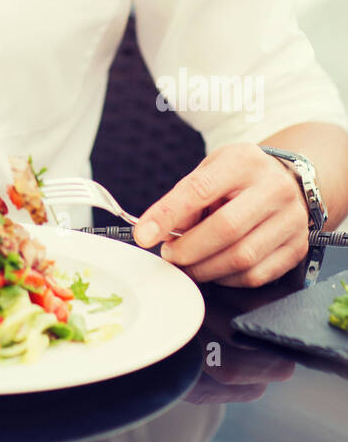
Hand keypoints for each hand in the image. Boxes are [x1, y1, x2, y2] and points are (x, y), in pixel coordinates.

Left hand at [132, 142, 310, 287]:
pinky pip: (256, 275)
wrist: (289, 182)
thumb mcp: (212, 170)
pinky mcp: (297, 248)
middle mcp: (274, 189)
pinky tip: (215, 269)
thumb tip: (160, 230)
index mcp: (244, 162)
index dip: (168, 215)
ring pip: (241, 258)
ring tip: (188, 263)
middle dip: (188, 249)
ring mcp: (291, 220)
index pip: (201, 190)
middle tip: (169, 254)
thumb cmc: (241, 177)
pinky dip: (227, 279)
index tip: (144, 235)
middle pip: (225, 228)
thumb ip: (186, 196)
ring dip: (205, 268)